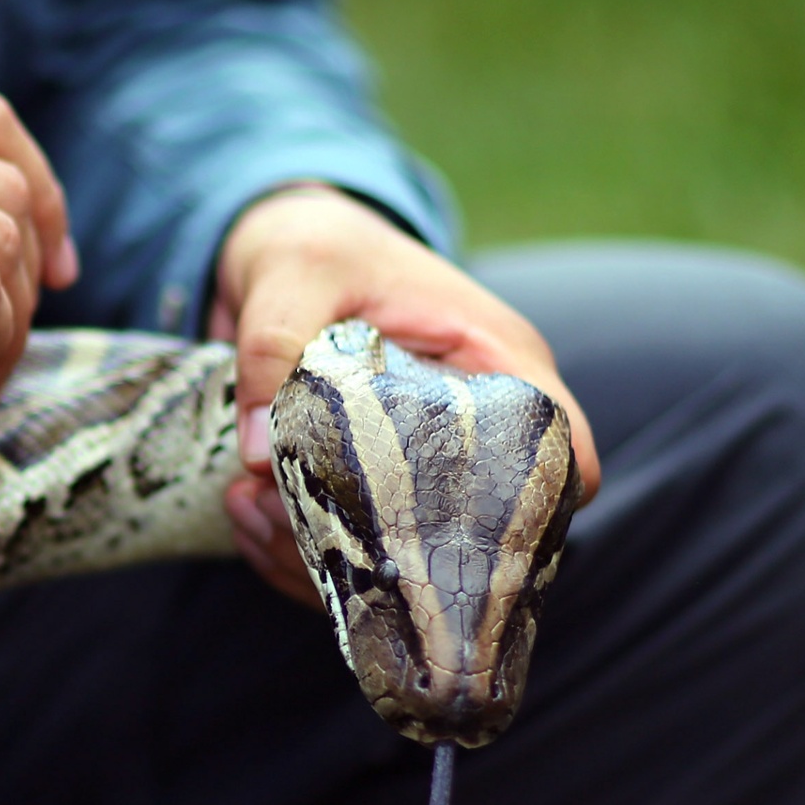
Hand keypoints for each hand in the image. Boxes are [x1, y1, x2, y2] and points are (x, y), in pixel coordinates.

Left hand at [209, 186, 600, 606]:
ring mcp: (416, 465)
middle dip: (386, 554)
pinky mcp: (363, 489)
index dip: (535, 512)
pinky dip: (291, 555)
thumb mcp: (293, 271)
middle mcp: (468, 427)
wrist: (277, 249)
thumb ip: (274, 345)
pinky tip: (241, 516)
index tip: (449, 540)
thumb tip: (258, 455)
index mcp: (494, 361)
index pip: (562, 454)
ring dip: (320, 559)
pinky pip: (346, 552)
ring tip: (248, 509)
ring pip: (402, 557)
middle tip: (293, 521)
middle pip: (476, 533)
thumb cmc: (313, 245)